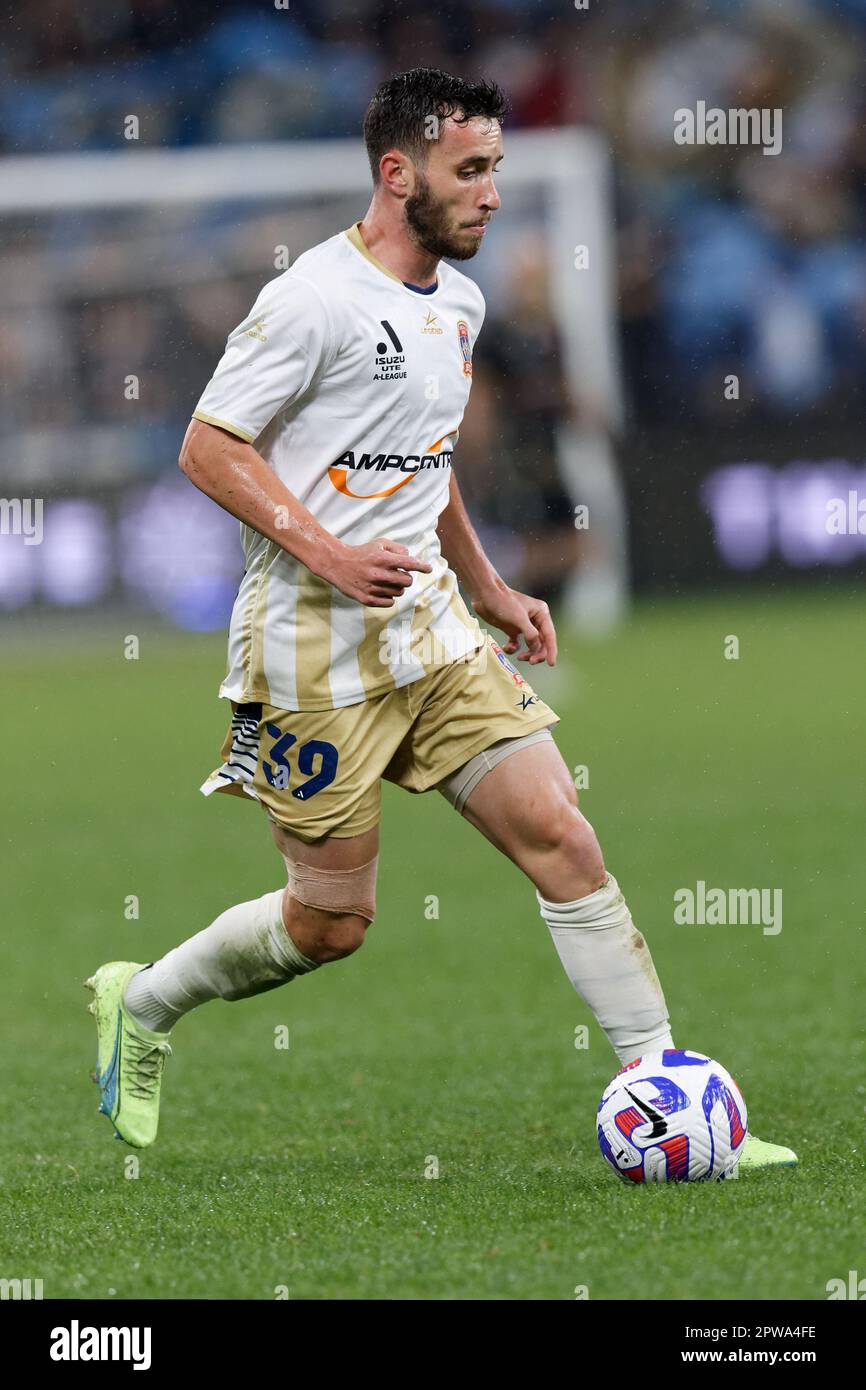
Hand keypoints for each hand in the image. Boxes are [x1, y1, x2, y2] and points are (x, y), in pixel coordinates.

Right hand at [318, 537, 432, 606]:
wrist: (337, 564)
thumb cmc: (362, 553)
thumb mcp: (379, 543)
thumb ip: (397, 549)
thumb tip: (410, 558)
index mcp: (382, 559)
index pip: (408, 563)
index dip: (421, 566)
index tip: (429, 568)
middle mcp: (378, 574)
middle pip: (407, 581)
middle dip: (406, 577)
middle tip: (398, 574)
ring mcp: (372, 588)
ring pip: (399, 592)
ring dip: (397, 587)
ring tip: (387, 581)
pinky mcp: (367, 599)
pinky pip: (390, 602)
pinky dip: (389, 597)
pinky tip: (381, 590)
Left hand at [471, 584, 556, 664]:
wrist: (484, 595)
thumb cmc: (503, 603)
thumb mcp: (519, 619)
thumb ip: (530, 634)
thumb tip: (536, 648)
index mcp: (541, 613)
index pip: (550, 635)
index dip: (551, 650)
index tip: (551, 664)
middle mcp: (535, 619)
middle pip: (542, 642)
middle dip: (537, 653)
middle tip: (531, 662)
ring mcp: (523, 625)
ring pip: (530, 645)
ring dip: (527, 653)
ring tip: (519, 657)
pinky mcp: (512, 628)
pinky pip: (517, 644)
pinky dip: (513, 648)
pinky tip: (506, 647)